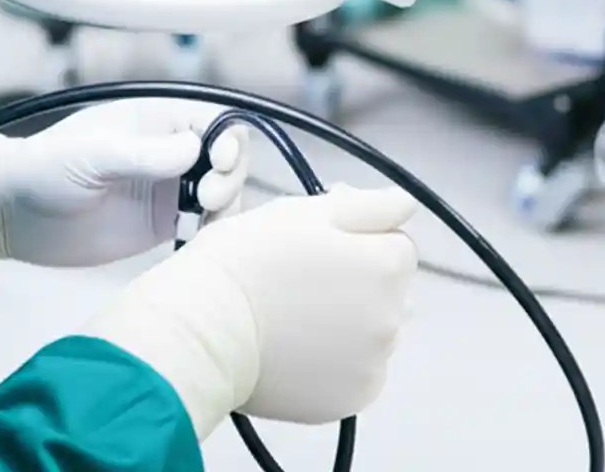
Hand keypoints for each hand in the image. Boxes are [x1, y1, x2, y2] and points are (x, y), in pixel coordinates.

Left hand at [0, 100, 248, 265]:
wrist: (9, 216)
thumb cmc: (41, 170)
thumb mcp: (90, 156)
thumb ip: (141, 154)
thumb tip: (195, 149)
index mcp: (153, 121)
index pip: (213, 120)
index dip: (228, 139)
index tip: (217, 162)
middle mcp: (167, 152)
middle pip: (228, 158)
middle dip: (230, 177)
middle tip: (207, 199)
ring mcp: (167, 189)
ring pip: (223, 194)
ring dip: (226, 209)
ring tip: (206, 226)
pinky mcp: (162, 225)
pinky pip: (204, 227)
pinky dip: (212, 236)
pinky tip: (199, 245)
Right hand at [82, 185, 418, 438]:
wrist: (199, 329)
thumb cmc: (245, 259)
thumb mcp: (302, 211)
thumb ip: (366, 206)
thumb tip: (404, 205)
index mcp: (387, 265)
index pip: (396, 244)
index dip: (356, 240)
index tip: (315, 247)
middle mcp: (393, 318)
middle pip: (388, 291)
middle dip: (358, 283)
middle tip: (298, 282)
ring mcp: (373, 365)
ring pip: (371, 333)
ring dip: (347, 324)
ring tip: (291, 320)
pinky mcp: (349, 401)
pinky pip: (355, 373)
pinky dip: (334, 364)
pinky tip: (295, 351)